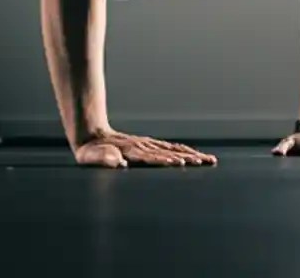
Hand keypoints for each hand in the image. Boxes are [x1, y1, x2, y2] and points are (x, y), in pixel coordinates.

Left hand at [75, 130, 217, 168]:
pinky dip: (184, 151)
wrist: (91, 135)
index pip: (152, 157)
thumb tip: (119, 163)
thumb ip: (105, 158)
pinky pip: (170, 148)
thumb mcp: (91, 156)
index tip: (180, 163)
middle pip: (169, 152)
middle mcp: (142, 146)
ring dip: (191, 155)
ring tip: (209, 160)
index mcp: (131, 151)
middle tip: (205, 162)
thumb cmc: (90, 151)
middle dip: (188, 157)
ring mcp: (147, 144)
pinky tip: (195, 155)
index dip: (166, 160)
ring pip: (173, 149)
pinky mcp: (149, 146)